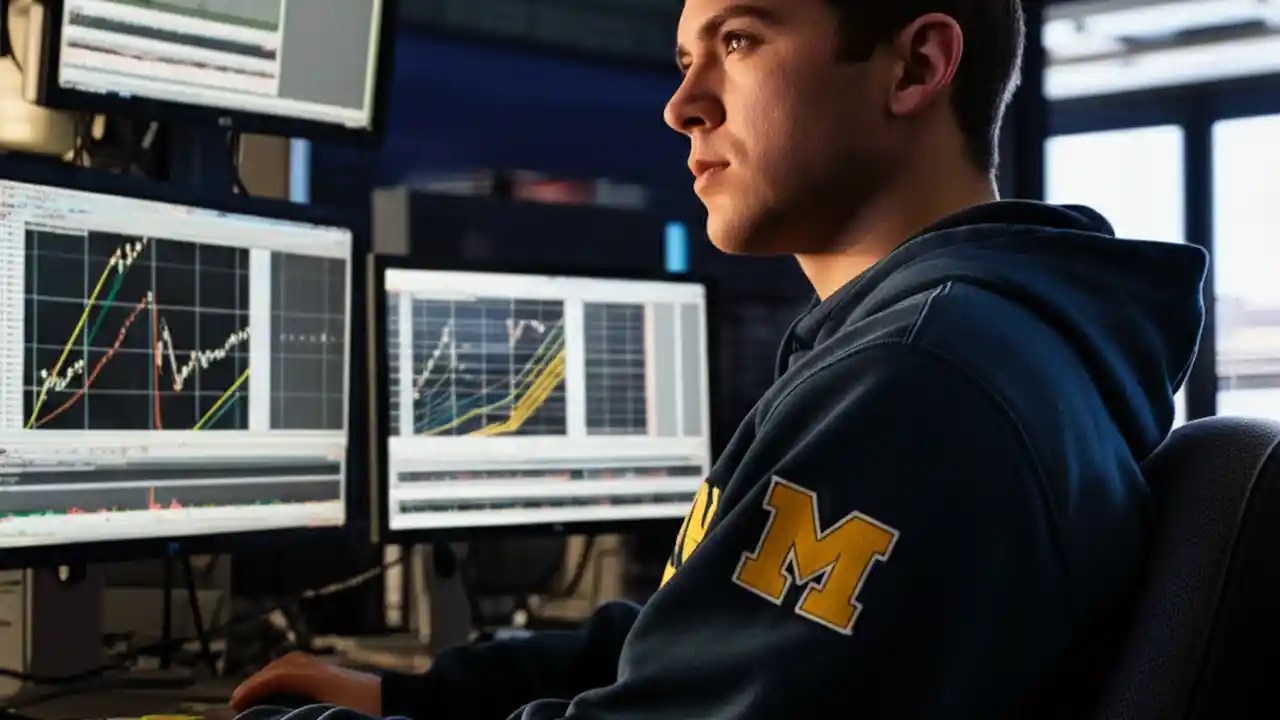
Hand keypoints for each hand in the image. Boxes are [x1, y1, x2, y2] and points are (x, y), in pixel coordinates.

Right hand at [230, 652, 382, 715]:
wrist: (411, 700)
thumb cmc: (374, 711)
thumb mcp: (340, 716)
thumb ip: (309, 714)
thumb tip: (283, 715)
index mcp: (324, 679)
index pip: (282, 675)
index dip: (255, 687)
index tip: (235, 702)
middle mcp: (329, 670)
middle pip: (288, 664)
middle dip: (261, 679)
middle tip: (240, 700)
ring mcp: (337, 672)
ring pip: (299, 665)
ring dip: (275, 677)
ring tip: (258, 695)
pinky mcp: (344, 678)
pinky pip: (309, 670)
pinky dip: (290, 678)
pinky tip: (287, 694)